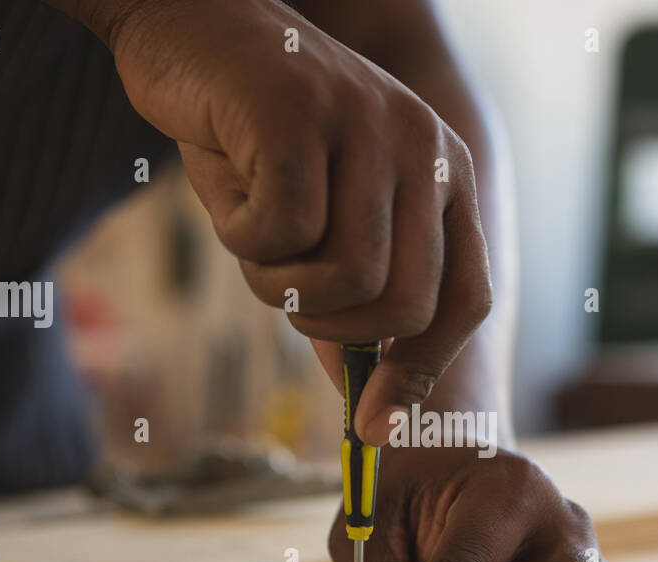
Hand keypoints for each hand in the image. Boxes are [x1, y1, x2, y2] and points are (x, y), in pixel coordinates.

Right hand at [98, 0, 492, 443]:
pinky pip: (282, 234)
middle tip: (285, 303)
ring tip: (253, 240)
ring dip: (281, 289)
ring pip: (349, 278)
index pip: (466, 300)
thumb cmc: (258, 147)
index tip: (373, 425)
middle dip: (334, 333)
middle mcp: (424, 149)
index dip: (421, 374)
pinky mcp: (301, 113)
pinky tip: (229, 193)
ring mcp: (368, 125)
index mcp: (445, 179)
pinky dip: (242, 241)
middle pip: (407, 305)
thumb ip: (359, 298)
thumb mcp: (324, 225)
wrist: (191, 28)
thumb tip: (377, 414)